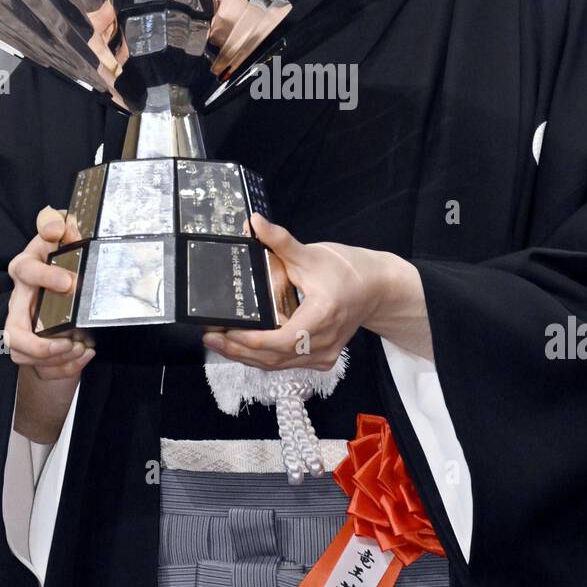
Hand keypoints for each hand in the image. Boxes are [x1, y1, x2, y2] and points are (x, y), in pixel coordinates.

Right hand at [4, 205, 95, 380]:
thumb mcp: (60, 229)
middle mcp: (21, 300)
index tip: (68, 282)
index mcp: (26, 268)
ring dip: (53, 358)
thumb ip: (54, 221)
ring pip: (23, 353)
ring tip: (79, 348)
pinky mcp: (35, 345)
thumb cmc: (60, 250)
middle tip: (67, 341)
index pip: (25, 271)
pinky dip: (64, 367)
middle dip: (38, 345)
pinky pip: (41, 366)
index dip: (44, 277)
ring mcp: (25, 325)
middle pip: (13, 331)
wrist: (63, 276)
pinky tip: (85, 354)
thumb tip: (55, 228)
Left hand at [201, 212, 389, 370]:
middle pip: (275, 358)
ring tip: (219, 342)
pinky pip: (287, 363)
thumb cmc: (347, 270)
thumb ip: (280, 240)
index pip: (282, 340)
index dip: (251, 341)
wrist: (376, 289)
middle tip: (209, 338)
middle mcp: (324, 342)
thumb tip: (254, 222)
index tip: (225, 331)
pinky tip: (243, 347)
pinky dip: (264, 357)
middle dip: (239, 350)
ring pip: (278, 364)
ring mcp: (324, 355)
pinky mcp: (322, 359)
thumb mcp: (311, 254)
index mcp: (322, 317)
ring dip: (247, 356)